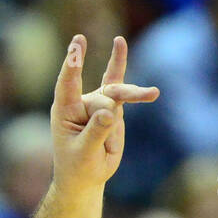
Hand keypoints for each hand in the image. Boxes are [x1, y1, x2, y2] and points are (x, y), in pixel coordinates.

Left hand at [51, 34, 158, 192]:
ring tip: (153, 94)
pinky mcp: (112, 107)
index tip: (78, 41)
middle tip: (103, 144)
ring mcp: (97, 103)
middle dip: (109, 119)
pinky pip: (122, 89)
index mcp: (64, 111)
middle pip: (103, 96)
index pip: (68, 82)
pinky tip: (126, 51)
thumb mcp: (85, 153)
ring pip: (118, 92)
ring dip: (134, 95)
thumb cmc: (79, 166)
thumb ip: (96, 133)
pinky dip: (135, 85)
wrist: (87, 175)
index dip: (74, 62)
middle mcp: (79, 103)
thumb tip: (109, 113)